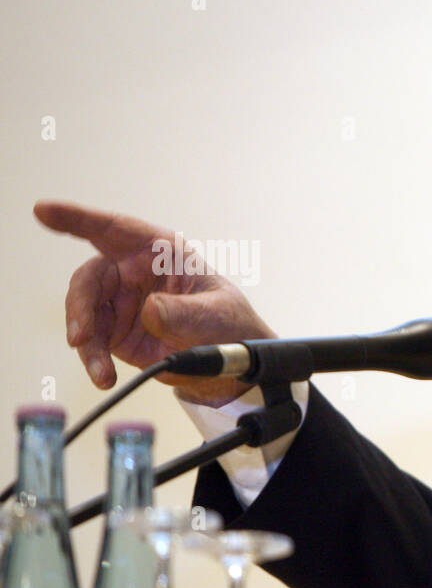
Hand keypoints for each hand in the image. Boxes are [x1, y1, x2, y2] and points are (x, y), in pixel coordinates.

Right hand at [35, 201, 275, 406]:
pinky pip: (92, 340)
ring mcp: (122, 302)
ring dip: (86, 340)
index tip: (43, 210)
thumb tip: (151, 310)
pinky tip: (103, 376)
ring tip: (100, 370)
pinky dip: (93, 359)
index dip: (78, 218)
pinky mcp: (116, 331)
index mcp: (162, 253)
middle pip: (92, 277)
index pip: (116, 229)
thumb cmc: (231, 324)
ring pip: (85, 311)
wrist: (233, 364)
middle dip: (80, 305)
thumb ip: (185, 313)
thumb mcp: (216, 315)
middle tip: (80, 336)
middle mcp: (135, 272)